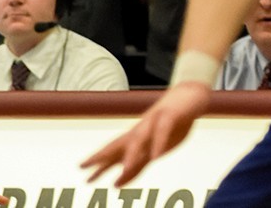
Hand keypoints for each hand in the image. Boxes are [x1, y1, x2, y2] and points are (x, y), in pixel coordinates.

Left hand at [81, 83, 210, 186]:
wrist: (189, 95)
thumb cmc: (172, 122)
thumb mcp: (156, 147)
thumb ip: (142, 161)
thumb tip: (126, 175)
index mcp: (136, 137)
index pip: (113, 150)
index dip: (98, 159)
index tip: (81, 168)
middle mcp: (140, 130)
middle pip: (118, 144)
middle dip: (101, 156)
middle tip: (83, 167)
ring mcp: (153, 122)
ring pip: (138, 139)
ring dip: (131, 155)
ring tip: (123, 170)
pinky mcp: (170, 116)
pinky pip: (162, 132)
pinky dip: (158, 143)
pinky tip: (156, 156)